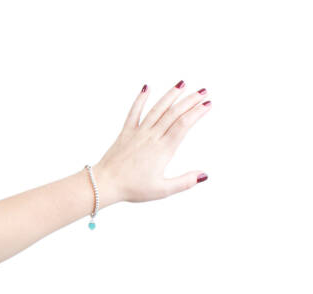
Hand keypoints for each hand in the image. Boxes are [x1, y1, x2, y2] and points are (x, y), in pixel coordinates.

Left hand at [92, 81, 211, 205]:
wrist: (104, 184)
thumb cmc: (132, 188)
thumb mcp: (162, 190)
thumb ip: (184, 182)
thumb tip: (203, 175)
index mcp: (163, 149)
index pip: (184, 125)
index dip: (197, 112)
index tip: (208, 104)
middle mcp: (152, 137)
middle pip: (174, 113)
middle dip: (190, 100)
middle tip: (203, 91)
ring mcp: (138, 132)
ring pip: (157, 109)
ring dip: (170, 95)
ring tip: (182, 84)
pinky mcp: (125, 132)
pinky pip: (133, 112)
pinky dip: (140, 99)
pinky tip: (146, 88)